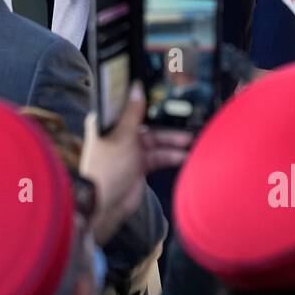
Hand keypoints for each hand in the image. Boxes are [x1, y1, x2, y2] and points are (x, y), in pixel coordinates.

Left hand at [80, 82, 191, 244]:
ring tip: (188, 141)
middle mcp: (119, 134)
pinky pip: (158, 156)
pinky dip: (170, 156)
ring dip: (172, 141)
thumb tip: (136, 89)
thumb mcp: (122, 136)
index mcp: (108, 123)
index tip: (164, 96)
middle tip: (183, 121)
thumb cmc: (106, 169)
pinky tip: (183, 155)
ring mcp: (130, 149)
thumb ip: (132, 113)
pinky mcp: (139, 164)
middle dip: (165, 124)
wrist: (106, 205)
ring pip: (156, 140)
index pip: (128, 106)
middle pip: (147, 123)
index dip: (145, 101)